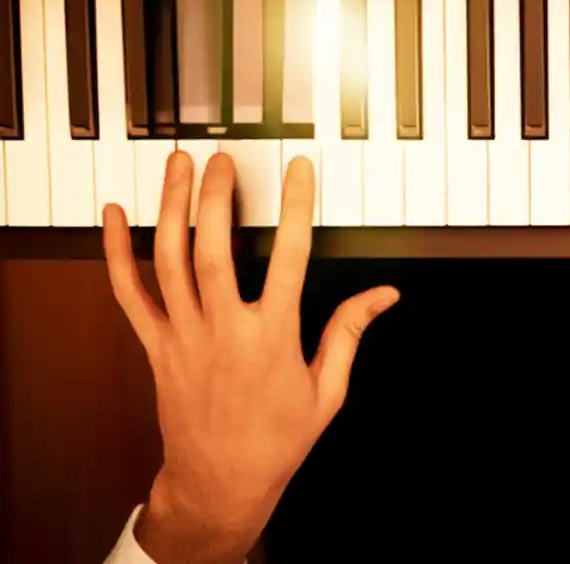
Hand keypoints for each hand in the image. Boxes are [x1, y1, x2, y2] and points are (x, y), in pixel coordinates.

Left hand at [103, 151, 398, 562]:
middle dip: (217, 196)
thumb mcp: (328, 391)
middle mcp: (224, 331)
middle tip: (224, 160)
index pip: (290, 258)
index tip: (298, 171)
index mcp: (272, 338)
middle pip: (214, 249)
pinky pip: (129, 293)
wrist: (220, 481)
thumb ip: (350, 333)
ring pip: (170, 260)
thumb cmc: (276, 440)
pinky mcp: (156, 345)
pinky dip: (117, 252)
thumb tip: (383, 296)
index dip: (296, 207)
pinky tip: (114, 218)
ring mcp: (184, 335)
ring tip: (179, 167)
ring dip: (173, 208)